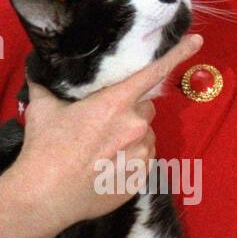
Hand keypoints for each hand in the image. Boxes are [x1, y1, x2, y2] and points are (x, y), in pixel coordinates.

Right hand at [9, 30, 202, 237]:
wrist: (45, 196)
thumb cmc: (44, 149)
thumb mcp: (42, 108)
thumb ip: (48, 85)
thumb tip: (40, 71)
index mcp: (116, 103)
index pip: (154, 73)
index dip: (177, 54)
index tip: (196, 40)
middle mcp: (135, 126)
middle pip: (145, 107)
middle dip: (130, 110)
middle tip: (103, 122)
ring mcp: (141, 155)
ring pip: (145, 135)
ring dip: (131, 137)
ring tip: (102, 149)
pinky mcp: (140, 179)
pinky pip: (143, 160)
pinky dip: (130, 160)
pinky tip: (105, 166)